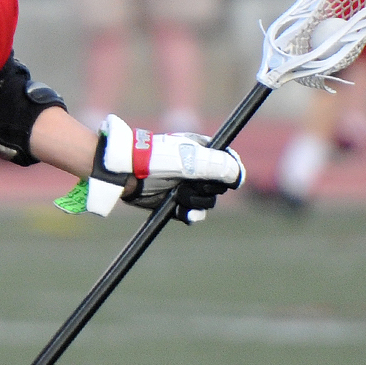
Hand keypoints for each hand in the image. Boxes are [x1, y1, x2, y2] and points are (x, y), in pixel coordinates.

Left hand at [83, 116, 244, 223]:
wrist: (127, 174)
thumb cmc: (157, 159)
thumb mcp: (191, 159)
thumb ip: (218, 165)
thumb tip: (238, 176)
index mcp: (203, 150)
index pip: (228, 162)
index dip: (230, 172)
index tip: (229, 180)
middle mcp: (196, 168)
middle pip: (220, 186)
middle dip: (208, 189)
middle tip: (192, 184)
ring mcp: (185, 185)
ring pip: (207, 201)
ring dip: (195, 201)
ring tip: (178, 195)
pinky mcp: (175, 201)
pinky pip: (193, 213)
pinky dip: (190, 214)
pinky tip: (183, 211)